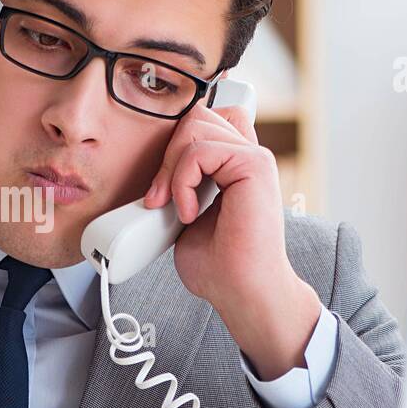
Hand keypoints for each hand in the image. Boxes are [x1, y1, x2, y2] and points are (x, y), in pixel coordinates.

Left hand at [141, 101, 320, 379]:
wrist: (242, 293)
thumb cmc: (219, 266)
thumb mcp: (185, 216)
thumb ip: (177, 186)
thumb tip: (152, 178)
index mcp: (234, 165)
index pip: (203, 118)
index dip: (175, 141)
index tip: (161, 188)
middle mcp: (247, 156)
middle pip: (196, 114)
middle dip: (167, 152)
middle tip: (159, 198)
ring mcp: (254, 158)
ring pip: (195, 126)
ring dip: (171, 169)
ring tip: (174, 206)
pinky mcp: (255, 166)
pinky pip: (200, 150)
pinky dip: (182, 182)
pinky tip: (188, 212)